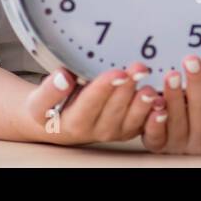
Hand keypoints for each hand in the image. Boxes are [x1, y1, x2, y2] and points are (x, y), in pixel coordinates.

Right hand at [21, 62, 163, 145]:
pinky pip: (144, 125)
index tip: (117, 72)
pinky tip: (162, 102)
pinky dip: (154, 115)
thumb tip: (63, 76)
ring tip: (152, 87)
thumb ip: (48, 90)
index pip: (91, 103)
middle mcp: (97, 129)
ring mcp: (114, 131)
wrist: (57, 124)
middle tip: (139, 69)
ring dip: (144, 104)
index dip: (105, 88)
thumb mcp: (38, 101)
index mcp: (74, 121)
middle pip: (115, 109)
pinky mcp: (128, 129)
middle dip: (128, 88)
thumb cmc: (49, 108)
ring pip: (132, 120)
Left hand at [141, 53, 200, 154]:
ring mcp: (185, 143)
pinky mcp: (161, 144)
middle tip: (192, 61)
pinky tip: (156, 102)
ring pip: (181, 125)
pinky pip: (156, 137)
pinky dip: (155, 121)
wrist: (182, 108)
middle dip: (199, 86)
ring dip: (176, 99)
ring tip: (172, 75)